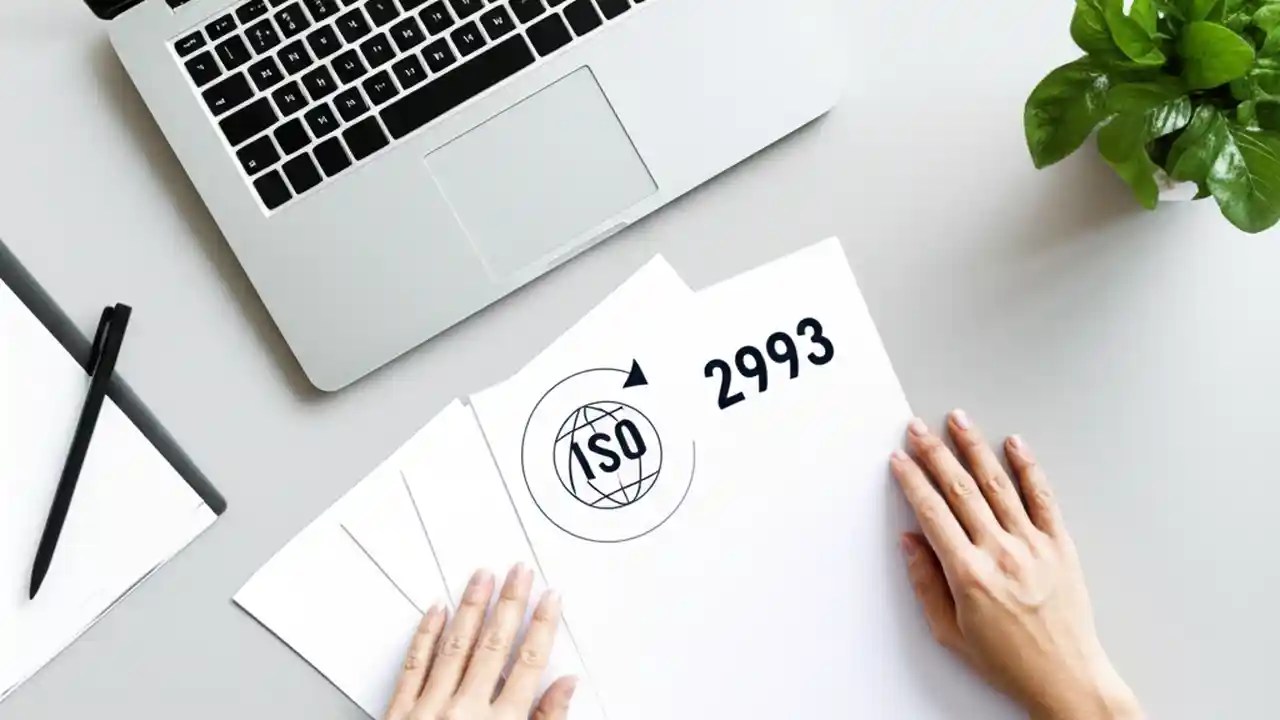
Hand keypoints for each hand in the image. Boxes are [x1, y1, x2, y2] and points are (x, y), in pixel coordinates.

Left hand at [383, 564, 576, 719]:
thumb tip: (564, 688)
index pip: (527, 664)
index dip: (542, 626)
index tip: (551, 598)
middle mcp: (464, 713)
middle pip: (494, 646)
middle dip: (510, 603)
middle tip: (519, 571)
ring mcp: (428, 711)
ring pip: (454, 645)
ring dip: (471, 607)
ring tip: (482, 577)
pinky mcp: (397, 716)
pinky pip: (414, 665)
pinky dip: (425, 635)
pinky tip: (435, 610)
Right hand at [890, 411, 1142, 719]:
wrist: (1066, 678)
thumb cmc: (1008, 661)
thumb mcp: (950, 632)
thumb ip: (926, 582)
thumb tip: (911, 541)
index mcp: (969, 575)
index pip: (932, 512)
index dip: (912, 481)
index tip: (900, 460)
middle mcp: (1001, 553)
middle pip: (960, 489)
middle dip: (934, 453)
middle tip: (918, 429)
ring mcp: (1033, 545)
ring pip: (998, 484)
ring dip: (974, 448)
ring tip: (958, 421)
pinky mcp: (1059, 545)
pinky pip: (1042, 497)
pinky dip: (1028, 467)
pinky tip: (1014, 444)